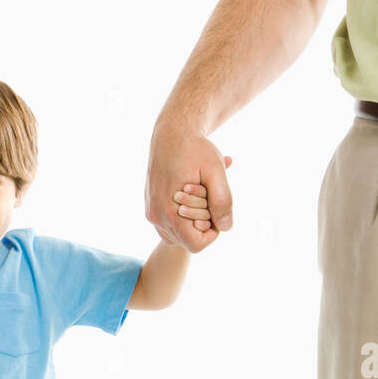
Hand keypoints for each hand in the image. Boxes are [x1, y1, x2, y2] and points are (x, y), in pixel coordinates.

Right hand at [146, 121, 233, 252]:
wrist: (171, 133)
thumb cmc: (195, 149)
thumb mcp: (215, 171)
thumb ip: (222, 200)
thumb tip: (226, 227)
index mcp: (169, 211)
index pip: (196, 244)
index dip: (212, 233)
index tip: (217, 211)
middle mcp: (156, 216)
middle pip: (187, 240)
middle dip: (202, 223)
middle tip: (207, 195)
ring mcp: (151, 213)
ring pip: (178, 235)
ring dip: (192, 220)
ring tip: (198, 194)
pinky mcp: (151, 208)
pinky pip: (169, 225)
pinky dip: (182, 216)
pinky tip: (189, 195)